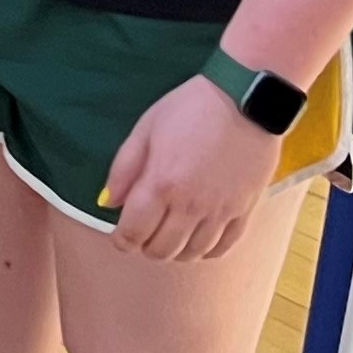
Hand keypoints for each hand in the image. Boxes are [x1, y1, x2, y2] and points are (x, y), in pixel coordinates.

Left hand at [100, 74, 283, 258]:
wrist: (245, 99)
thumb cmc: (189, 108)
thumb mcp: (145, 130)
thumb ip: (123, 169)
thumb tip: (108, 203)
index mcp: (161, 184)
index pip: (134, 232)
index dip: (122, 240)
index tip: (120, 237)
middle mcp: (190, 205)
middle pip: (161, 250)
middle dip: (145, 246)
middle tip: (144, 232)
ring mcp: (220, 211)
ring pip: (192, 254)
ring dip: (175, 250)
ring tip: (170, 234)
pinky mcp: (245, 210)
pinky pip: (224, 247)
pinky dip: (207, 251)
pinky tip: (198, 239)